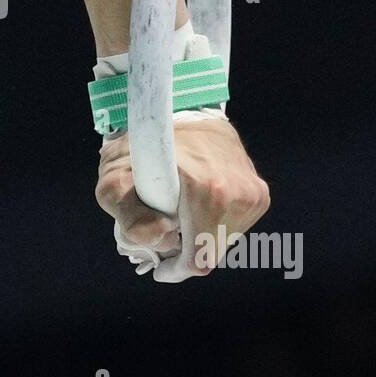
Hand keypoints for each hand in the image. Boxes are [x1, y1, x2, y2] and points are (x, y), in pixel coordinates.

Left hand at [95, 118, 269, 279]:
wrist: (179, 108)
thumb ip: (130, 217)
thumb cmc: (142, 144)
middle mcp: (241, 193)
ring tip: (179, 210)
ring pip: (225, 240)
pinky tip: (197, 202)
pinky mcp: (260, 191)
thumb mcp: (115, 178)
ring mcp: (254, 192)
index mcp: (210, 192)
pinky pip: (235, 224)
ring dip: (200, 234)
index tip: (160, 265)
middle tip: (164, 227)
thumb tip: (162, 239)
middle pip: (212, 252)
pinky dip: (214, 221)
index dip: (176, 269)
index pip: (200, 259)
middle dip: (186, 249)